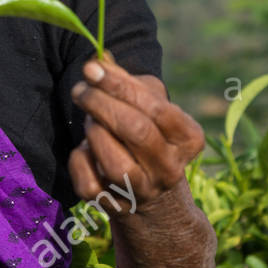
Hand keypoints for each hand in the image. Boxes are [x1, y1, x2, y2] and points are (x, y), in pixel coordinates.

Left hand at [68, 51, 204, 213]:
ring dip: (94, 134)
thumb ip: (127, 81)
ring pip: (115, 163)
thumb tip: (99, 59)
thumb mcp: (148, 105)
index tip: (91, 68)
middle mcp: (171, 169)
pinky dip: (79, 161)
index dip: (120, 85)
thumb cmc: (148, 135)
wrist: (151, 196)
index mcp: (189, 138)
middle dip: (101, 104)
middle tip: (80, 88)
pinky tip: (84, 149)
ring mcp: (144, 191)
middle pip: (136, 132)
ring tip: (90, 121)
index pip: (156, 108)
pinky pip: (89, 184)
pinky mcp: (116, 208)